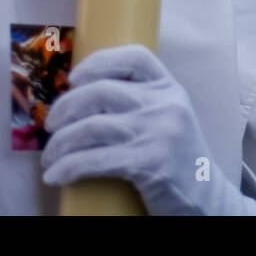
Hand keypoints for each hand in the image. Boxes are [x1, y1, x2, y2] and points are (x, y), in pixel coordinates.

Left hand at [42, 44, 255, 214]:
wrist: (206, 198)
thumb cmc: (178, 158)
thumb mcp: (169, 118)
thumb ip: (141, 102)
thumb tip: (83, 96)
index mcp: (170, 89)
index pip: (136, 57)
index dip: (100, 61)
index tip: (74, 78)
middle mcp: (165, 105)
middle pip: (102, 91)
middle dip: (65, 107)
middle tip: (50, 126)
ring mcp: (158, 133)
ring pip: (92, 127)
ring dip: (60, 144)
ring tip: (50, 157)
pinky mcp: (149, 163)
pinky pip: (94, 160)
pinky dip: (67, 168)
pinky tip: (55, 176)